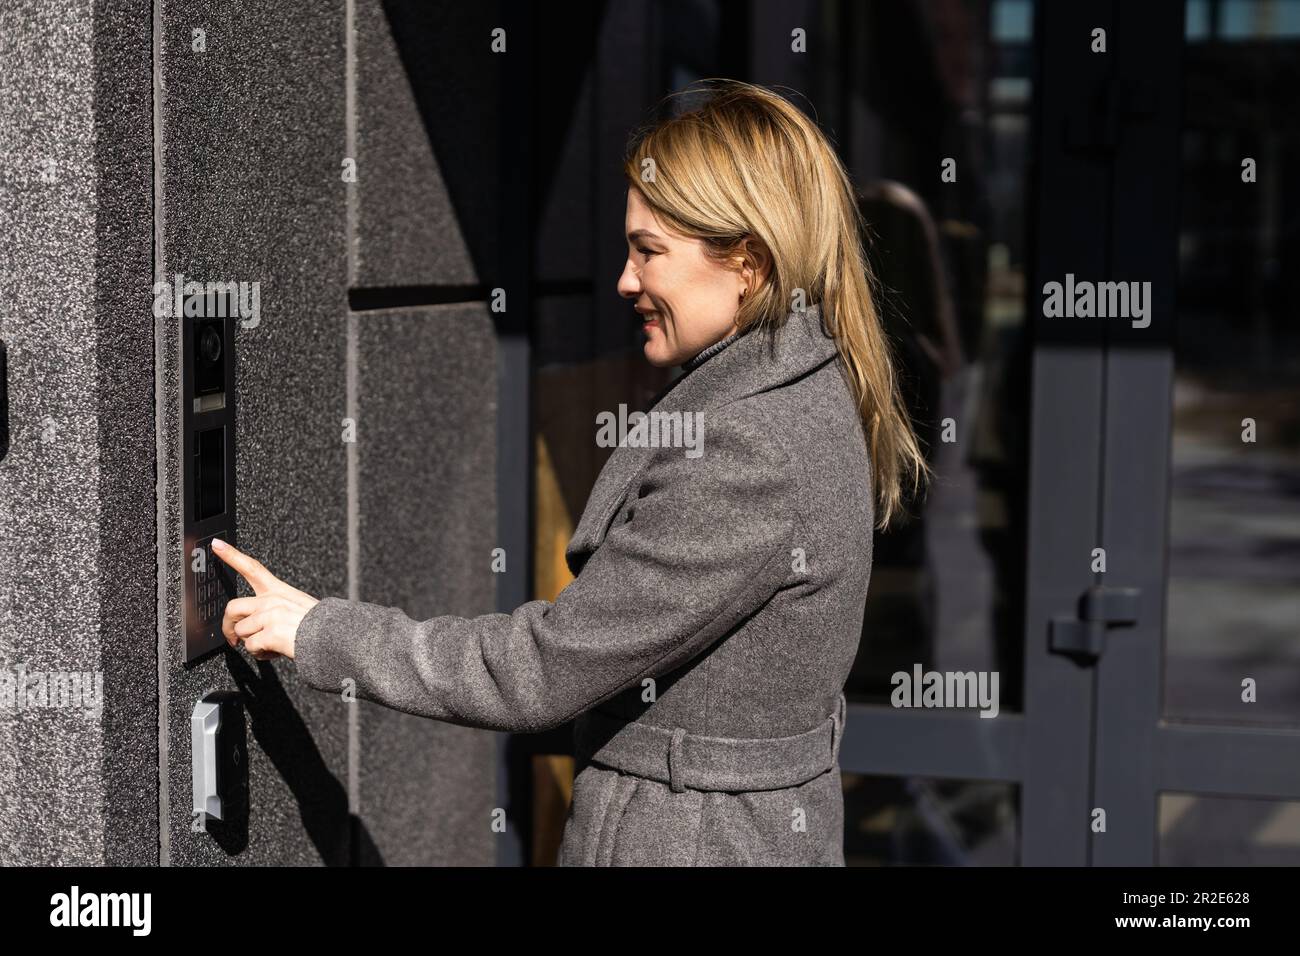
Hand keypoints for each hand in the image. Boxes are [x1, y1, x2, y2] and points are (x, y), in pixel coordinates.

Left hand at [212, 539, 318, 660]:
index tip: (216, 544)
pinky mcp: (271, 633)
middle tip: (234, 638)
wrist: (335, 638)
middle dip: (229, 625)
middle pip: (233, 607)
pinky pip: (251, 647)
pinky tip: (275, 652)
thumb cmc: (319, 627)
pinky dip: (261, 654)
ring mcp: (271, 615)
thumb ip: (273, 610)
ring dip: (251, 643)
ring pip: (241, 631)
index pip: (252, 568)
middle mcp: (272, 600)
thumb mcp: (298, 608)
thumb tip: (248, 626)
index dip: (232, 555)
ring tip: (270, 646)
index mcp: (279, 591)